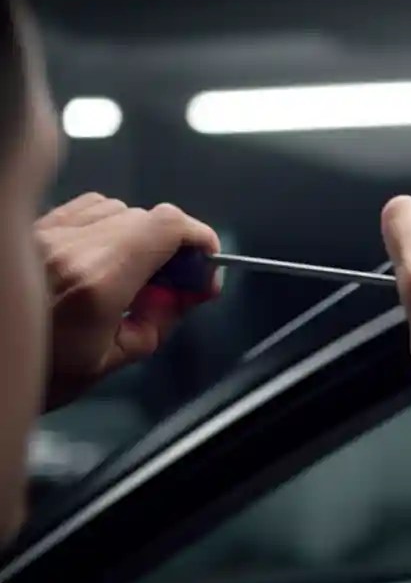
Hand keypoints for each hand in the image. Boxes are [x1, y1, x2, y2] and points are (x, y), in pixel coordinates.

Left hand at [35, 193, 220, 408]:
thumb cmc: (36, 373)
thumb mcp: (113, 360)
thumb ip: (160, 320)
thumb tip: (193, 290)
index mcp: (96, 283)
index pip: (167, 228)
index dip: (200, 238)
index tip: (207, 261)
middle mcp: (70, 248)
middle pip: (148, 218)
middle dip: (172, 247)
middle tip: (173, 282)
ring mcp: (46, 233)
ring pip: (118, 209)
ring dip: (137, 235)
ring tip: (131, 272)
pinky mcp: (32, 228)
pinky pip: (85, 209)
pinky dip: (105, 226)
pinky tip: (101, 257)